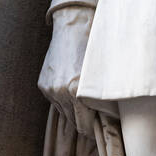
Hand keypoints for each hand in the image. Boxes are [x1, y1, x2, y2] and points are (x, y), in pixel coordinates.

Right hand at [38, 5, 96, 135]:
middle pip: (73, 122)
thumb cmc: (95, 48)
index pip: (84, 127)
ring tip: (85, 99)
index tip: (100, 129)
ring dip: (74, 110)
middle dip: (85, 121)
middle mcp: (60, 92)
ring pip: (64, 112)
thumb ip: (106, 100)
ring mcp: (49, 88)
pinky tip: (73, 87)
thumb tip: (112, 121)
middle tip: (95, 115)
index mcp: (76, 92)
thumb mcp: (104, 76)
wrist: (74, 26)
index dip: (94, 130)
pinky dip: (64, 98)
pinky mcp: (43, 84)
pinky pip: (56, 100)